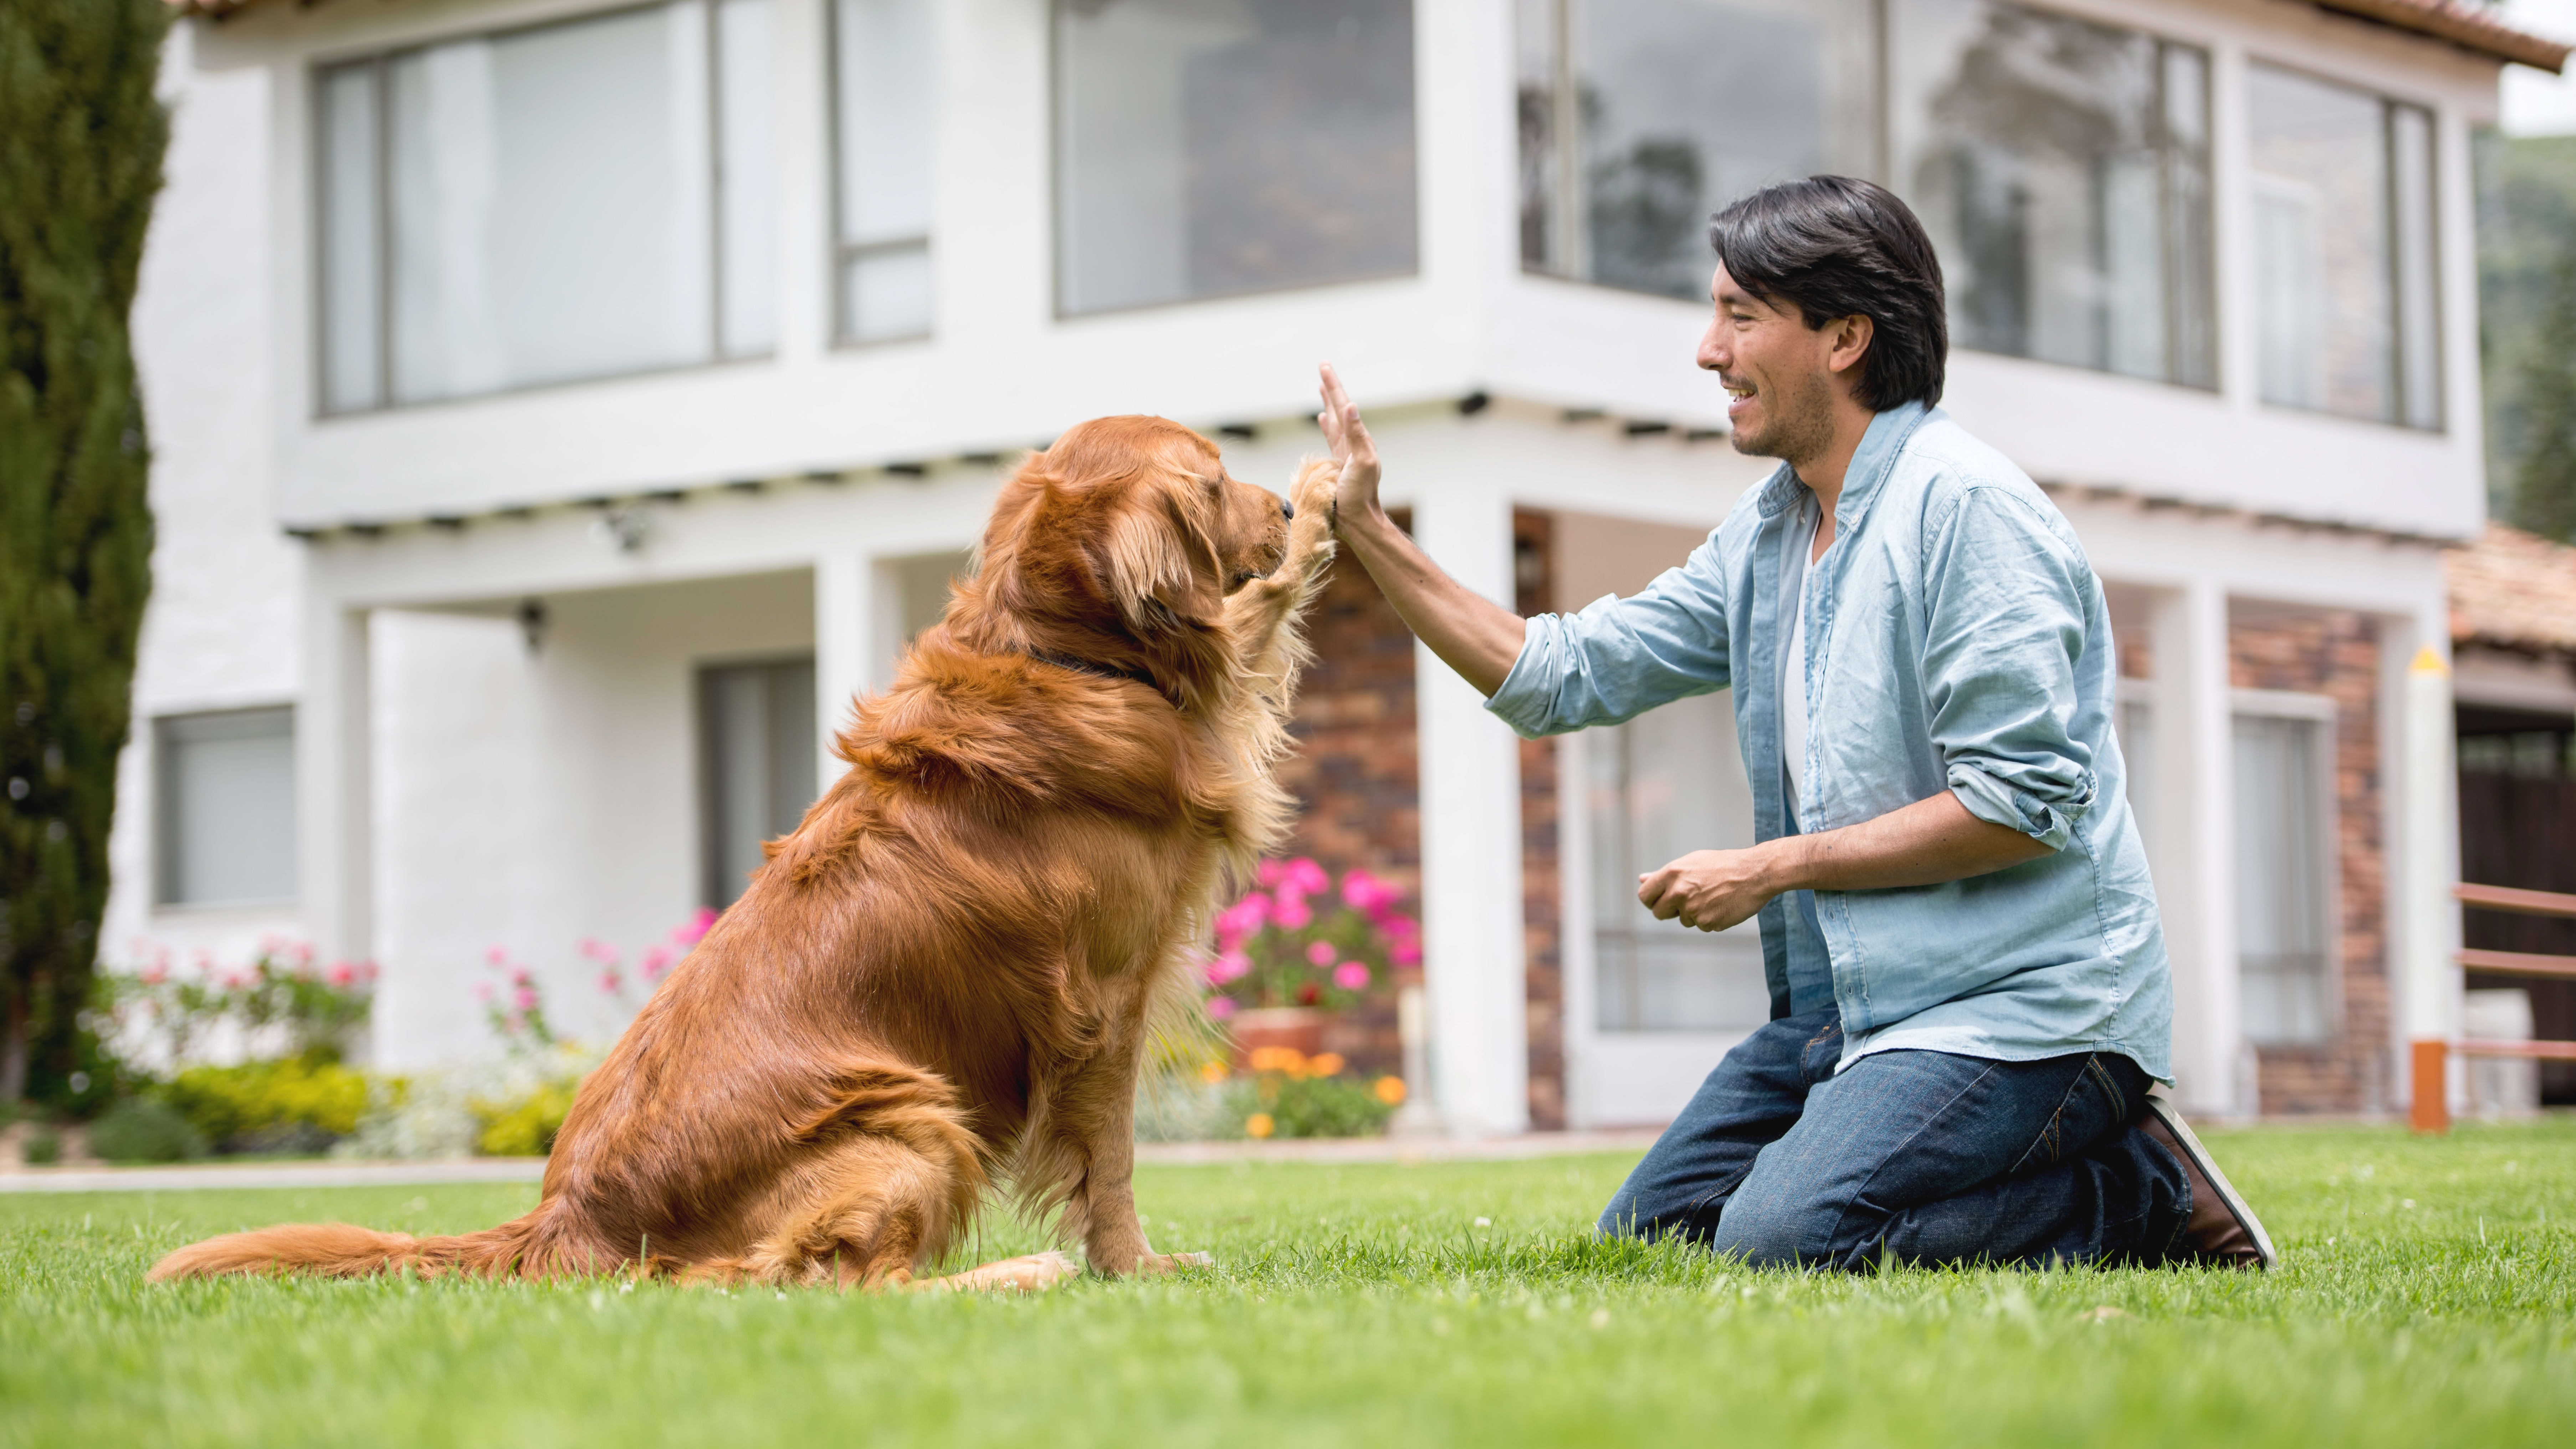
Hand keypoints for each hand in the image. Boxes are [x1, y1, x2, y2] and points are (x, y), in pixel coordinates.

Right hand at [1316, 362, 1381, 531]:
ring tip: (1323, 388)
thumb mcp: (1361, 462)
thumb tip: (1350, 406)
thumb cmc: (1360, 493)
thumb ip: (1356, 435)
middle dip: (1331, 388)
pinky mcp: (1336, 463)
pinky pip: (1331, 437)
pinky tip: (1323, 419)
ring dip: (1329, 403)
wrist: (1357, 520)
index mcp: (1359, 439)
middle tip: (1323, 368)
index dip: (1333, 386)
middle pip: (1339, 408)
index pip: (1343, 406)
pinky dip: (1327, 425)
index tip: (1324, 367)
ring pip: (1335, 420)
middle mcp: (1353, 442)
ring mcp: (1345, 452)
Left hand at [1638, 848, 1780, 932]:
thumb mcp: (1691, 863)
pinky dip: (1710, 919)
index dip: (1651, 900)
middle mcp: (1679, 892)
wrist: (1755, 873)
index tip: (1659, 901)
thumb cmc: (1722, 865)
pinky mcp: (1707, 923)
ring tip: (1712, 896)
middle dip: (1669, 911)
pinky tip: (1722, 905)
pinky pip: (1701, 926)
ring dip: (1694, 914)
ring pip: (1683, 920)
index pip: (1645, 895)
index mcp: (1672, 873)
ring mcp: (1692, 909)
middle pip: (1659, 913)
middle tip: (1687, 901)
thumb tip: (1642, 879)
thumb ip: (1664, 875)